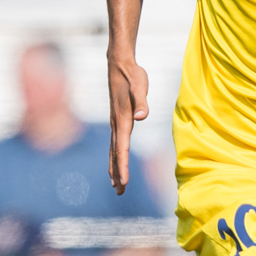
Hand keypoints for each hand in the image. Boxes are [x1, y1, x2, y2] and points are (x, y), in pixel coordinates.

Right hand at [108, 55, 149, 193]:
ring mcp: (115, 121)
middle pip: (115, 154)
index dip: (122, 166)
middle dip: (117, 173)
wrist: (119, 64)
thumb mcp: (141, 86)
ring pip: (113, 149)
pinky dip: (114, 155)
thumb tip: (141, 117)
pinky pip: (115, 142)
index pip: (121, 148)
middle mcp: (116, 123)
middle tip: (119, 192)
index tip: (123, 182)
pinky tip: (116, 159)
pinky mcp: (117, 118)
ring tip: (115, 184)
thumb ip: (142, 102)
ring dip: (114, 167)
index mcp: (122, 120)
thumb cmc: (133, 75)